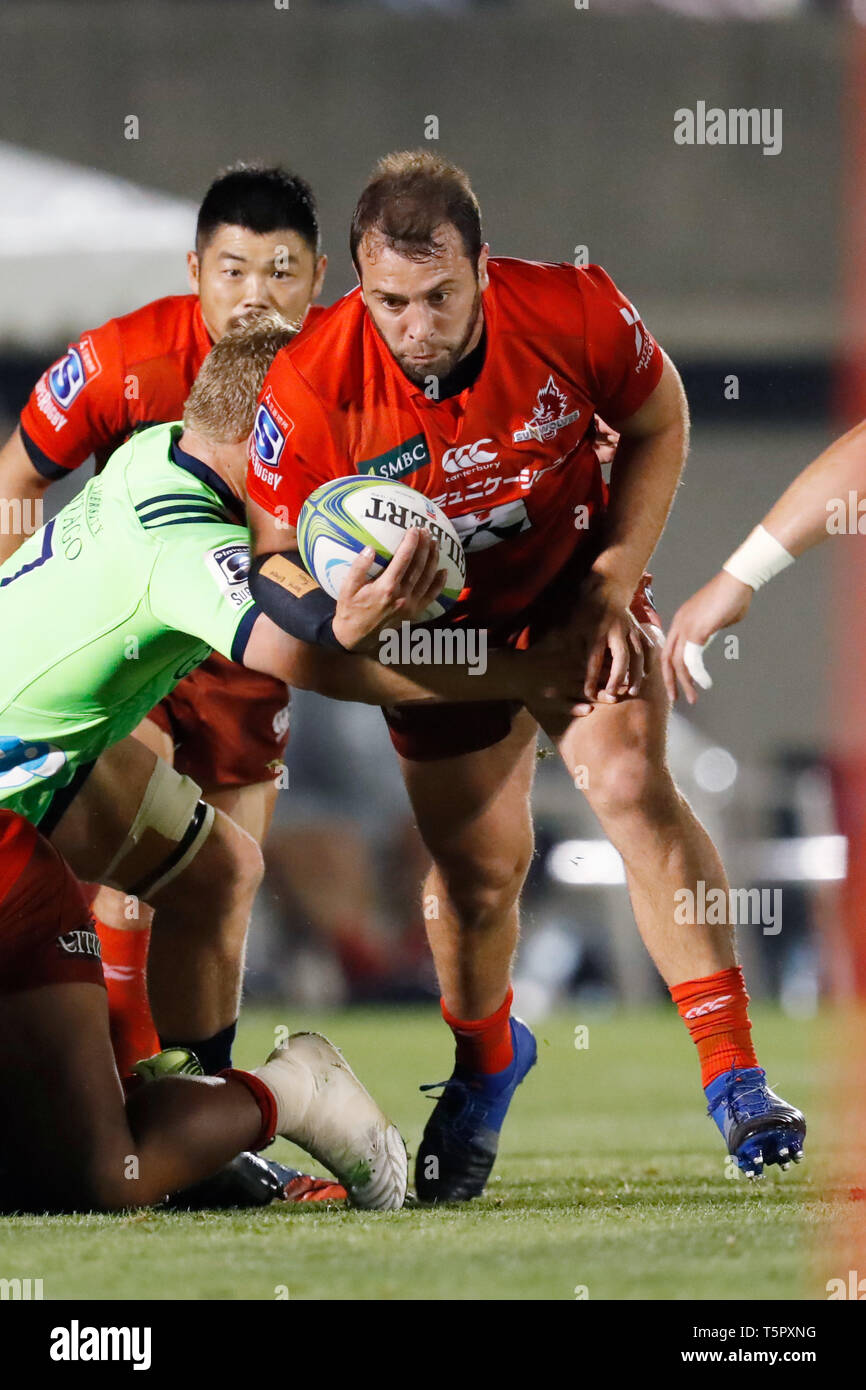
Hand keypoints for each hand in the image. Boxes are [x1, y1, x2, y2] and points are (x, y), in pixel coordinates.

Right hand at [331, 528, 445, 651]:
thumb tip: (370, 548)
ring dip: (433, 560)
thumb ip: (358, 568)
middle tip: (426, 531)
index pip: (403, 560)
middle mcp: (402, 597)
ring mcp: (410, 606)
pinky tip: (444, 571)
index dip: (410, 543)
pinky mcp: (414, 613)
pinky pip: (431, 596)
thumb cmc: (350, 610)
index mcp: (386, 588)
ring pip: (427, 579)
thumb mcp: (347, 589)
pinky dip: (439, 583)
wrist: (356, 638)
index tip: (414, 529)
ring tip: (435, 544)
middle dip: (424, 547)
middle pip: (418, 567)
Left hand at [538, 572, 651, 703]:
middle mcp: (616, 631)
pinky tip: (647, 675)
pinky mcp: (640, 629)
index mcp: (597, 632)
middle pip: (621, 657)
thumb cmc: (586, 611)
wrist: (607, 588)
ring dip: (636, 674)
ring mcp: (631, 630)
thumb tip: (569, 668)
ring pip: (638, 655)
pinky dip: (649, 662)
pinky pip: (648, 647)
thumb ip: (572, 646)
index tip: (589, 693)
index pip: (594, 659)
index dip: (591, 678)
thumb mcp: (573, 626)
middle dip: (618, 678)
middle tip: (614, 694)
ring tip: (634, 691)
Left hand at [662, 569, 752, 703]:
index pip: (668, 648)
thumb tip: (714, 637)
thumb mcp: (717, 617)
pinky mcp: (697, 632)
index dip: (671, 668)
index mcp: (682, 620)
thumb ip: (711, 630)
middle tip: (675, 698)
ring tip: (692, 697)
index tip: (677, 682)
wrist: (738, 581)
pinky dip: (697, 675)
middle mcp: (679, 624)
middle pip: (666, 658)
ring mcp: (686, 627)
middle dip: (670, 680)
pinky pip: (692, 660)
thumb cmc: (734, 595)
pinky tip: (704, 684)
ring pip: (678, 663)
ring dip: (685, 683)